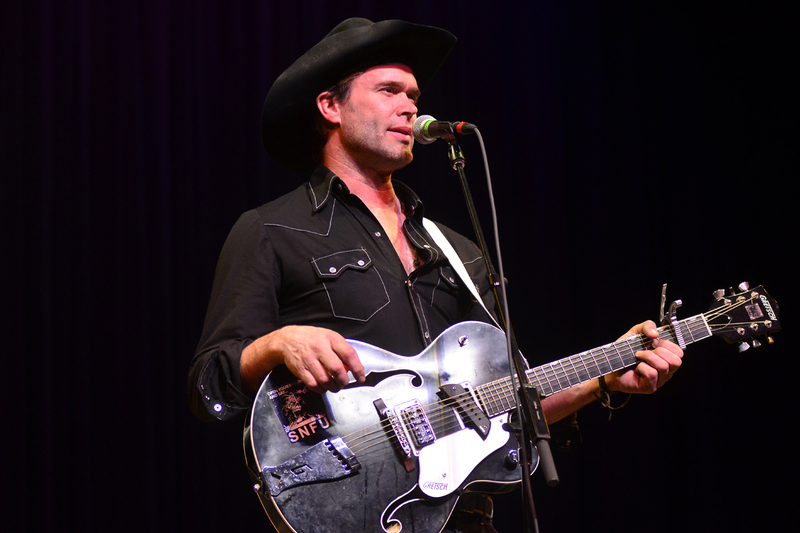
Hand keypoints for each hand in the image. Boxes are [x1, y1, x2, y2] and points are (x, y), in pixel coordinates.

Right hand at [241, 325, 365, 394]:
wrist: (287, 339)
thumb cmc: (311, 338)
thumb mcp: (328, 336)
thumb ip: (341, 350)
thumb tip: (354, 367)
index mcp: (331, 338)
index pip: (349, 354)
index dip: (357, 368)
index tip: (361, 376)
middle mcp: (320, 348)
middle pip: (337, 369)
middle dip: (344, 380)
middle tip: (345, 382)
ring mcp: (309, 359)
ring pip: (325, 380)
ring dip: (333, 387)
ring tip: (335, 386)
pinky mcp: (300, 369)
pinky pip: (313, 384)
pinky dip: (321, 390)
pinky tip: (324, 387)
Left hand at [603, 320, 682, 394]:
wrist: (611, 366)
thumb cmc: (625, 352)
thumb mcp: (635, 333)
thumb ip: (647, 326)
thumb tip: (655, 334)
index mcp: (667, 358)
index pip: (679, 352)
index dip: (667, 344)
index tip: (653, 342)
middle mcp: (667, 370)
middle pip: (676, 361)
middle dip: (659, 351)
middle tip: (644, 351)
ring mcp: (659, 380)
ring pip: (663, 366)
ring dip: (648, 357)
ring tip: (638, 357)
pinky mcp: (650, 387)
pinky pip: (652, 374)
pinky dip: (641, 367)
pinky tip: (636, 368)